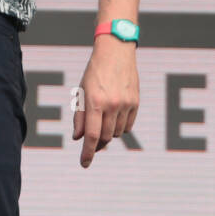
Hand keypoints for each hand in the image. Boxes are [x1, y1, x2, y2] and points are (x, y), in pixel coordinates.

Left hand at [71, 36, 138, 168]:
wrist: (116, 51)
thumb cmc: (95, 72)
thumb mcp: (81, 92)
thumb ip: (79, 116)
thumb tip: (78, 138)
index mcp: (95, 102)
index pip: (91, 135)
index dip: (87, 153)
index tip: (84, 164)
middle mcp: (111, 104)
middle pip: (104, 137)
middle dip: (96, 144)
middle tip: (91, 144)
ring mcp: (125, 104)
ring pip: (116, 133)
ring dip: (108, 134)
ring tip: (102, 123)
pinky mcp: (136, 103)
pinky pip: (128, 126)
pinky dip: (120, 128)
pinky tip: (114, 119)